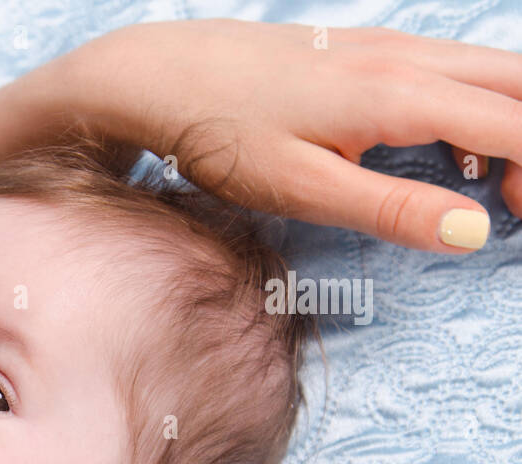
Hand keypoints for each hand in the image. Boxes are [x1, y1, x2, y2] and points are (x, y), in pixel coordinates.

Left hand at [56, 19, 521, 250]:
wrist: (163, 75)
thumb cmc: (224, 135)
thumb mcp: (303, 188)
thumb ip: (391, 208)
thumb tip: (474, 232)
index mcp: (399, 95)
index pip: (514, 125)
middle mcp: (406, 58)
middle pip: (519, 84)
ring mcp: (387, 46)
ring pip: (490, 70)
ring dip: (514, 122)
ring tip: (505, 189)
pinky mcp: (365, 50)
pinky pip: (452, 69)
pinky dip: (479, 107)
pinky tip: (455, 155)